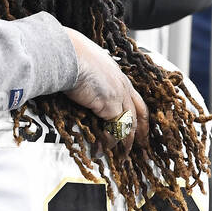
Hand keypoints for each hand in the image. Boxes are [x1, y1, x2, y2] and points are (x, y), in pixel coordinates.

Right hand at [64, 28, 148, 153]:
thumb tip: (80, 84)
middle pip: (140, 112)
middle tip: (143, 146)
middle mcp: (122, 85)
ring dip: (125, 143)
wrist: (68, 54)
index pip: (133, 97)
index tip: (137, 124)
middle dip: (142, 131)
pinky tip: (102, 149)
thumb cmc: (70, 54)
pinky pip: (115, 130)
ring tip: (121, 156)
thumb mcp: (85, 64)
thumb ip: (88, 76)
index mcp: (117, 75)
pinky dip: (109, 142)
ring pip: (129, 125)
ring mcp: (119, 95)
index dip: (137, 113)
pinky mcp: (111, 105)